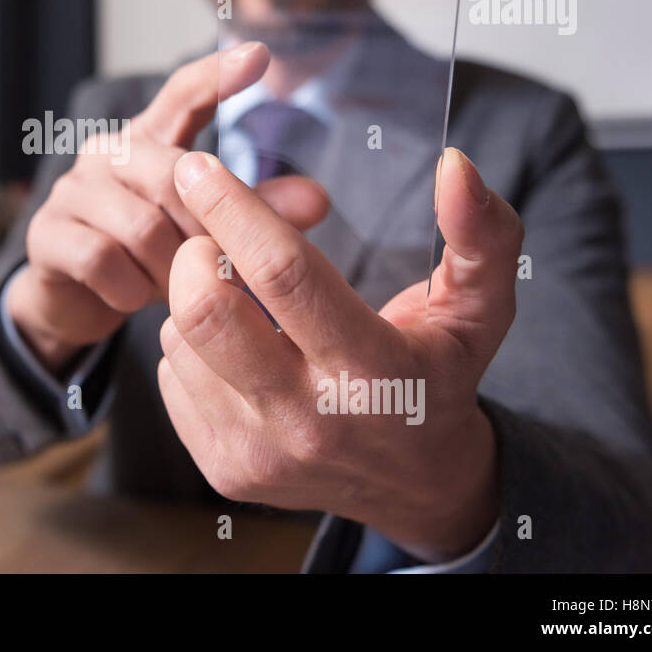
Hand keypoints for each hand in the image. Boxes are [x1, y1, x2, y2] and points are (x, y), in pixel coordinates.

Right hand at [8, 42, 329, 371]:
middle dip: (203, 233)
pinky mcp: (46, 232)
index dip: (219, 75)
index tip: (261, 54)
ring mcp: (72, 189)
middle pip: (176, 178)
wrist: (73, 302)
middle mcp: (107, 152)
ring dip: (167, 272)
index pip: (184, 95)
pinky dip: (129, 290)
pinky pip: (103, 260)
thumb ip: (255, 213)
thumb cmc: (149, 256)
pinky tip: (131, 296)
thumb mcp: (203, 233)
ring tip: (169, 288)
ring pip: (143, 227)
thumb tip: (318, 201)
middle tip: (209, 270)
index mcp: (151, 140)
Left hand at [159, 146, 521, 562]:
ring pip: (178, 341)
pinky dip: (190, 350)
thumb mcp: (480, 308)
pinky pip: (170, 379)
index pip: (284, 274)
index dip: (234, 209)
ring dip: (196, 303)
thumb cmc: (441, 376)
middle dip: (195, 254)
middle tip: (216, 242)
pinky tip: (237, 353)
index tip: (198, 167)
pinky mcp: (224, 470)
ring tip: (245, 308)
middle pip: (204, 311)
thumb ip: (482, 234)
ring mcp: (259, 452)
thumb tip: (456, 164)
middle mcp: (309, 419)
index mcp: (373, 370)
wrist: (416, 487)